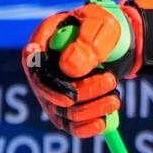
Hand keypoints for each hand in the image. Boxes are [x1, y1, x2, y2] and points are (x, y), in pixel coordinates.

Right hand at [23, 0, 130, 137]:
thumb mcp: (102, 25)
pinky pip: (71, 125)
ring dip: (91, 109)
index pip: (34, 66)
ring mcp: (52, 91)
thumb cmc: (105, 27)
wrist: (119, 41)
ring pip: (63, 111)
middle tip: (110, 81)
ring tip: (115, 99)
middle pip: (50, 92)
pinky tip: (103, 122)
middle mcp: (41, 69)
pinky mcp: (67, 106)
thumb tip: (70, 69)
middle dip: (81, 93)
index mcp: (42, 42)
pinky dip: (87, 127)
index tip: (69, 96)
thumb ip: (87, 42)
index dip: (48, 84)